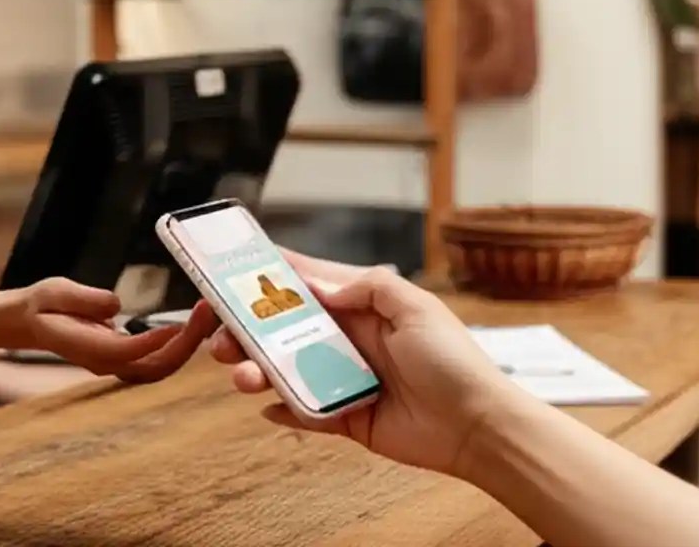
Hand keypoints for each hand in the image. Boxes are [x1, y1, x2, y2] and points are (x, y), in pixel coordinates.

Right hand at [21, 277, 219, 383]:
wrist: (31, 323)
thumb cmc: (42, 305)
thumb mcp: (54, 292)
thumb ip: (84, 299)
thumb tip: (114, 305)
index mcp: (86, 348)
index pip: (125, 351)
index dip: (151, 342)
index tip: (176, 325)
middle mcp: (105, 362)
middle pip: (153, 366)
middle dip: (184, 344)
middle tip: (206, 311)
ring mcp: (117, 364)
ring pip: (160, 367)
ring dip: (187, 345)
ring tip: (207, 315)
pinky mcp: (125, 358)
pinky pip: (158, 360)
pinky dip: (179, 345)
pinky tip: (194, 323)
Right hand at [210, 253, 518, 476]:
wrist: (478, 426)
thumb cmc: (454, 362)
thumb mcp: (415, 306)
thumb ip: (366, 286)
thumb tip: (316, 286)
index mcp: (359, 307)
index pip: (305, 283)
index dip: (267, 277)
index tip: (228, 272)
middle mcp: (345, 340)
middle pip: (279, 330)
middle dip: (244, 332)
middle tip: (221, 339)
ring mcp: (341, 379)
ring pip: (282, 370)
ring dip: (255, 371)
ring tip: (243, 377)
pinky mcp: (343, 417)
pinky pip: (302, 411)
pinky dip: (281, 409)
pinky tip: (268, 405)